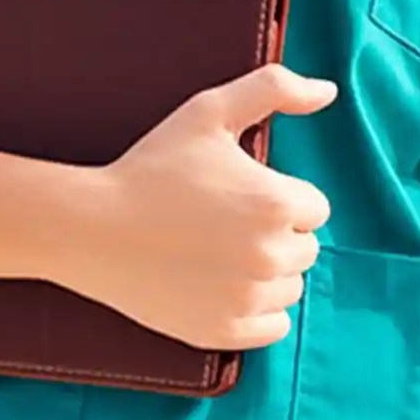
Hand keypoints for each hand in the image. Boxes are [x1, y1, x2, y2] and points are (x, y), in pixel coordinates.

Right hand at [57, 64, 336, 350]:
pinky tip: (224, 288)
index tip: (238, 195)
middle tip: (224, 224)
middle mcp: (269, 256)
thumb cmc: (151, 168)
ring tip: (219, 254)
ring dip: (268, 274)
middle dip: (276, 235)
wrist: (92, 229)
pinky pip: (273, 327)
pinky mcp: (224, 331)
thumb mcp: (207, 112)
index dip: (278, 197)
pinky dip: (257, 312)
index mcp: (276, 203)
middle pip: (305, 250)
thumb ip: (274, 88)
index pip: (315, 208)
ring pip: (289, 289)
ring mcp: (246, 299)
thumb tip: (327, 91)